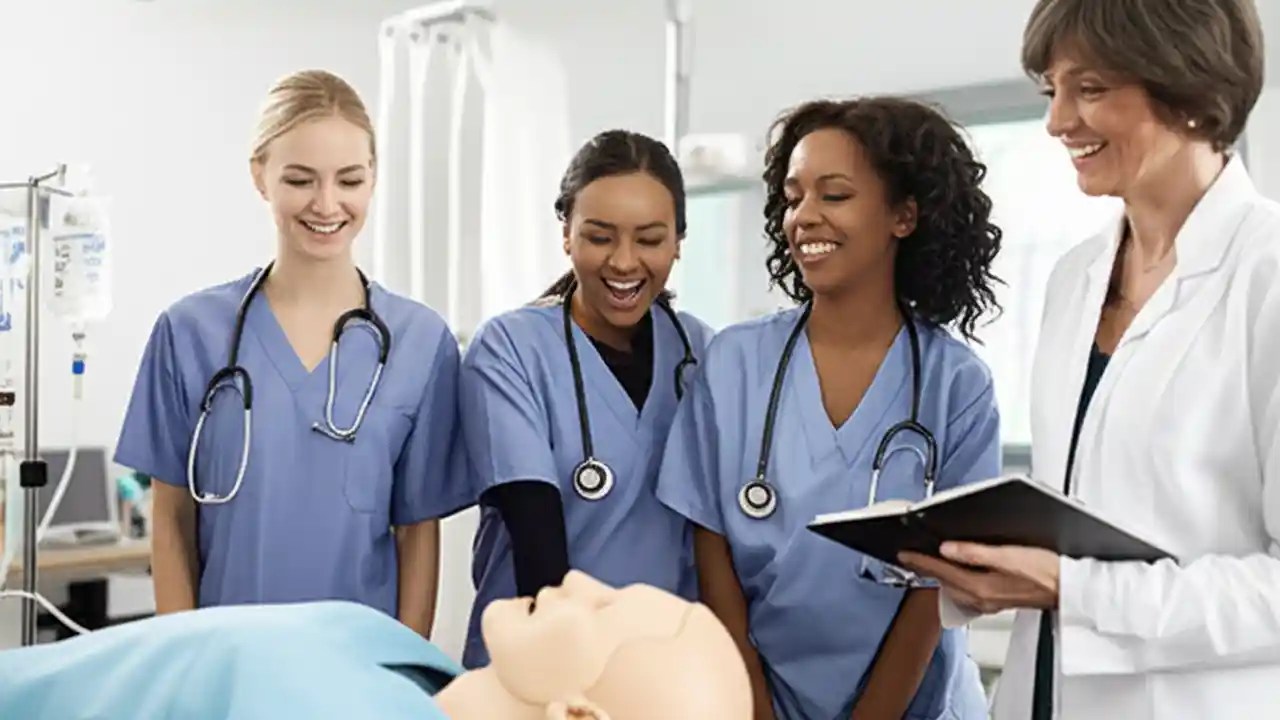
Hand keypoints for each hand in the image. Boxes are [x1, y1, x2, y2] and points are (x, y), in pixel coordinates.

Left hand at [897, 542, 1059, 614]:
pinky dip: (954, 580)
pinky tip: (954, 574)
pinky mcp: (997, 599)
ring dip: (938, 574)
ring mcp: (989, 601)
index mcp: (981, 587)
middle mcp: (981, 598)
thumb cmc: (1047, 571)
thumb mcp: (1010, 555)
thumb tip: (948, 548)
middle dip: (923, 568)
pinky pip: (966, 590)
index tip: (903, 553)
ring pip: (953, 587)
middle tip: (907, 557)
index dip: (919, 560)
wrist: (1070, 588)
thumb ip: (975, 552)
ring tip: (923, 563)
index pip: (941, 571)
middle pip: (943, 580)